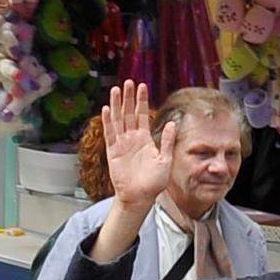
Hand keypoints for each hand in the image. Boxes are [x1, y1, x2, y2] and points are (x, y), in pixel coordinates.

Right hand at [97, 80, 165, 214]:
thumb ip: (167, 141)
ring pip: (118, 119)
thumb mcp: (165, 160)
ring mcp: (121, 144)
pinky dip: (108, 121)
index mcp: (145, 139)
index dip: (142, 101)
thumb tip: (172, 124)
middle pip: (128, 113)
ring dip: (116, 105)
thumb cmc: (154, 182)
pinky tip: (107, 109)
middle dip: (128, 97)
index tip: (142, 86)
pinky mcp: (113, 151)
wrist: (140, 197)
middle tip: (128, 82)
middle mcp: (132, 138)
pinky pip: (110, 133)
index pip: (142, 115)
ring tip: (116, 90)